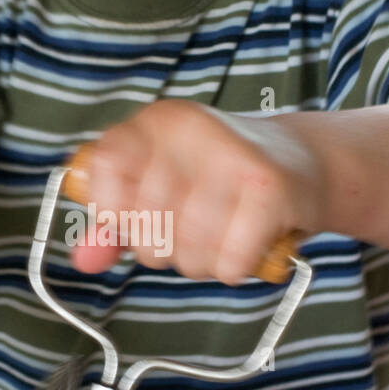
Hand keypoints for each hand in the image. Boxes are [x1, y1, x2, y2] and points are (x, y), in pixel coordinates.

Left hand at [68, 100, 322, 283]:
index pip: (105, 168)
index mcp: (158, 121)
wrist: (305, 163)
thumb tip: (83, 259)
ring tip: (222, 236)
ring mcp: (233, 157)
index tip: (134, 219)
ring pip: (187, 250)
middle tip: (190, 232)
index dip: (113, 210)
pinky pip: (229, 262)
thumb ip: (116, 221)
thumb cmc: (223, 180)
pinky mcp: (270, 190)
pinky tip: (247, 245)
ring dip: (202, 261)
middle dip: (163, 248)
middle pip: (145, 224)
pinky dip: (235, 267)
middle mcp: (192, 130)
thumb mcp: (162, 186)